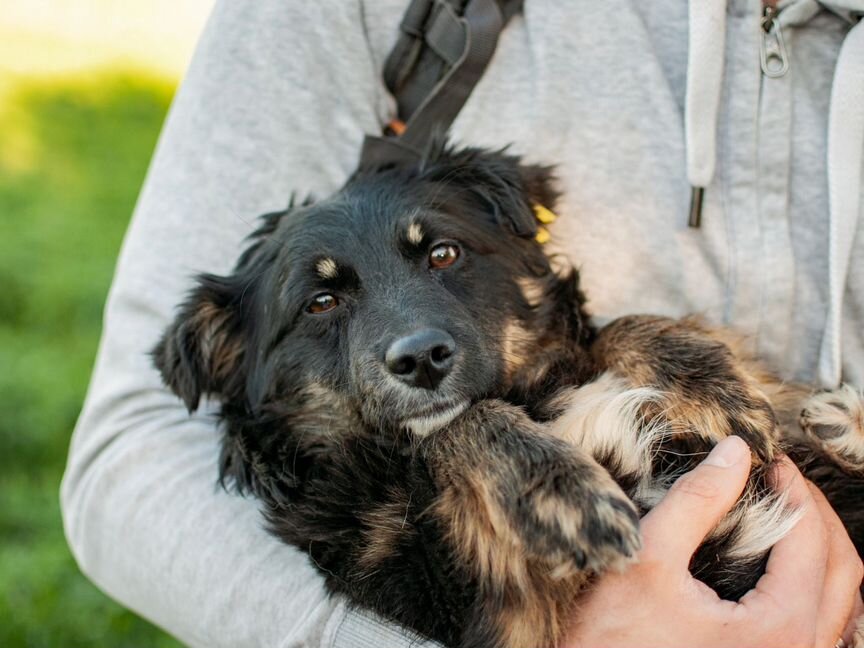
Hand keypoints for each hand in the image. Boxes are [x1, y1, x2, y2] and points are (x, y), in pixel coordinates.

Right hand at [562, 436, 863, 647]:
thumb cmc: (613, 636)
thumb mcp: (649, 557)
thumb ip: (695, 501)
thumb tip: (735, 451)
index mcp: (779, 627)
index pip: (812, 541)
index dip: (794, 490)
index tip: (769, 458)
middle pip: (842, 569)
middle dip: (814, 514)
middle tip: (781, 478)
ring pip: (839, 599)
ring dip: (819, 548)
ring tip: (782, 511)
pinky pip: (819, 623)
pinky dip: (810, 583)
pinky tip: (777, 562)